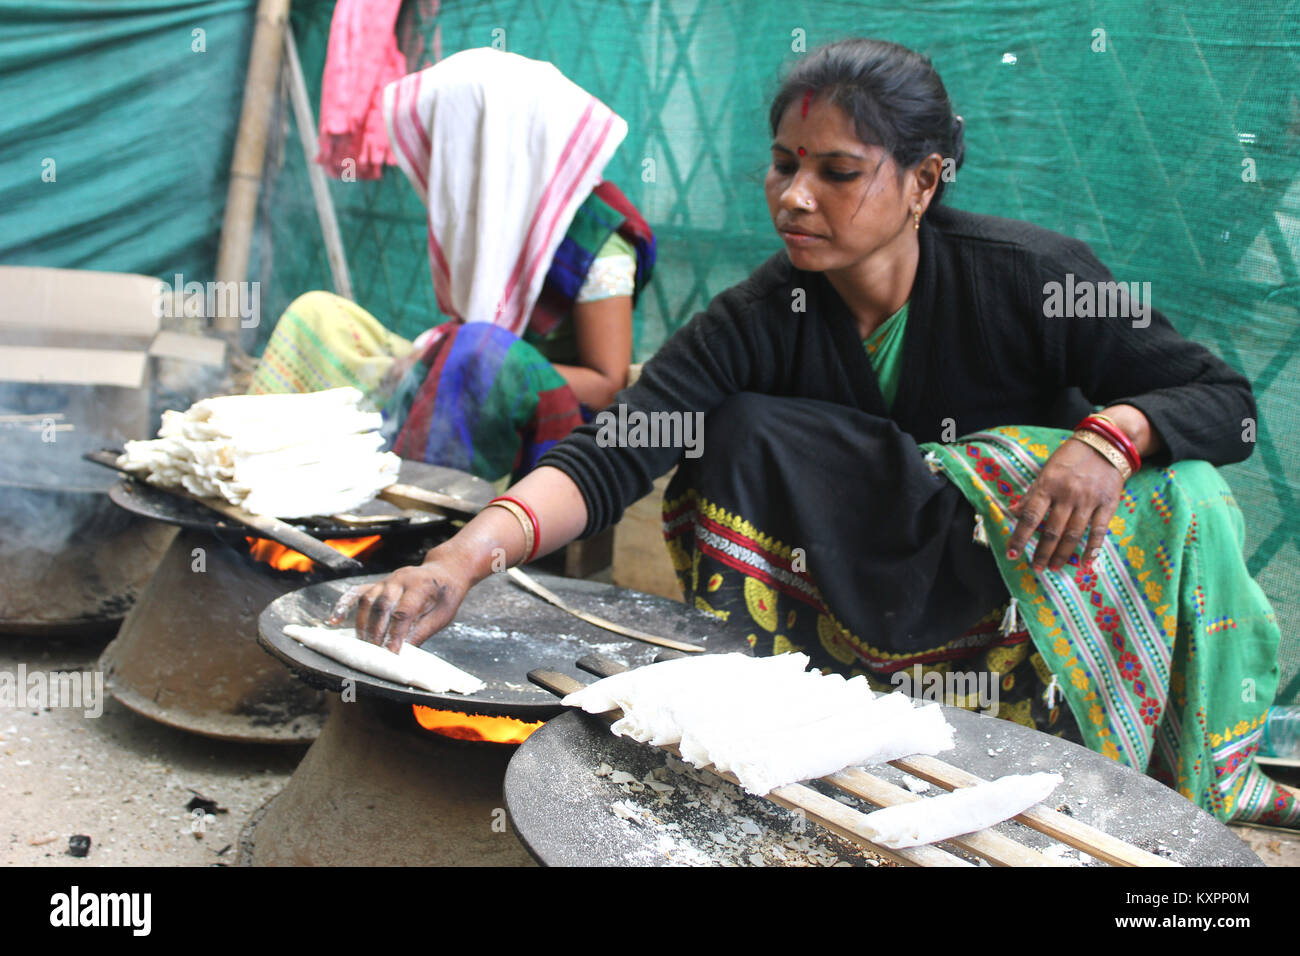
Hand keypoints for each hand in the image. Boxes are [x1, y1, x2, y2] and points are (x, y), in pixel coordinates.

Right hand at [326, 559, 470, 651]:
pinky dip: (344, 605)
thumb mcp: (442, 615)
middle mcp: (400, 579)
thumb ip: (422, 631)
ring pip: (368, 600)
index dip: (396, 634)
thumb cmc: (446, 596)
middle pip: (382, 605)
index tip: (391, 653)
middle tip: (375, 652)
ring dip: (363, 624)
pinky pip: (357, 592)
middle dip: (377, 631)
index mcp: (420, 585)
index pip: (404, 612)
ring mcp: (387, 580)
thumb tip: (403, 652)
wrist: (444, 571)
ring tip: (363, 644)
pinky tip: (335, 619)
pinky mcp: (378, 583)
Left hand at [1005, 438, 1124, 572]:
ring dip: (1063, 555)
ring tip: (1054, 568)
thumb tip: (1012, 511)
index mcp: (1048, 485)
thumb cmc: (1071, 458)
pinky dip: (1092, 548)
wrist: (1106, 444)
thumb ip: (1032, 493)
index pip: (1030, 516)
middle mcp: (1068, 495)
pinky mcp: (1108, 504)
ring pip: (1073, 534)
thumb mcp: (1046, 470)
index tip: (1012, 553)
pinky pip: (1099, 531)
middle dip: (1042, 553)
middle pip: (1052, 531)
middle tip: (1035, 568)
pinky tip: (1085, 562)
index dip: (1020, 537)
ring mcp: (1089, 501)